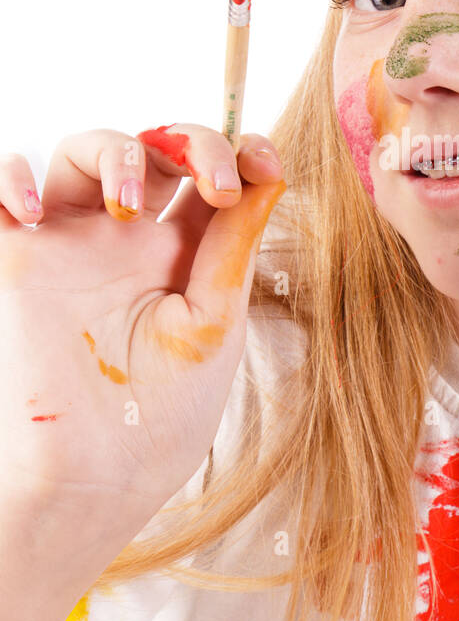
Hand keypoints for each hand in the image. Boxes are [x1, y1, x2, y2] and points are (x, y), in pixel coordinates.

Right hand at [0, 125, 285, 540]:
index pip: (206, 176)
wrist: (92, 480)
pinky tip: (30, 208)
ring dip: (115, 149)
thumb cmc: (160, 419)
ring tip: (132, 197)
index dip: (235, 152)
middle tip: (214, 181)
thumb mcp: (215, 322)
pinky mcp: (18, 259)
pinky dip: (5, 175)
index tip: (264, 163)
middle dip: (189, 141)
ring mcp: (71, 245)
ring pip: (83, 150)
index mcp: (181, 258)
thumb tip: (271, 168)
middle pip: (154, 150)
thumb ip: (234, 244)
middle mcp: (126, 243)